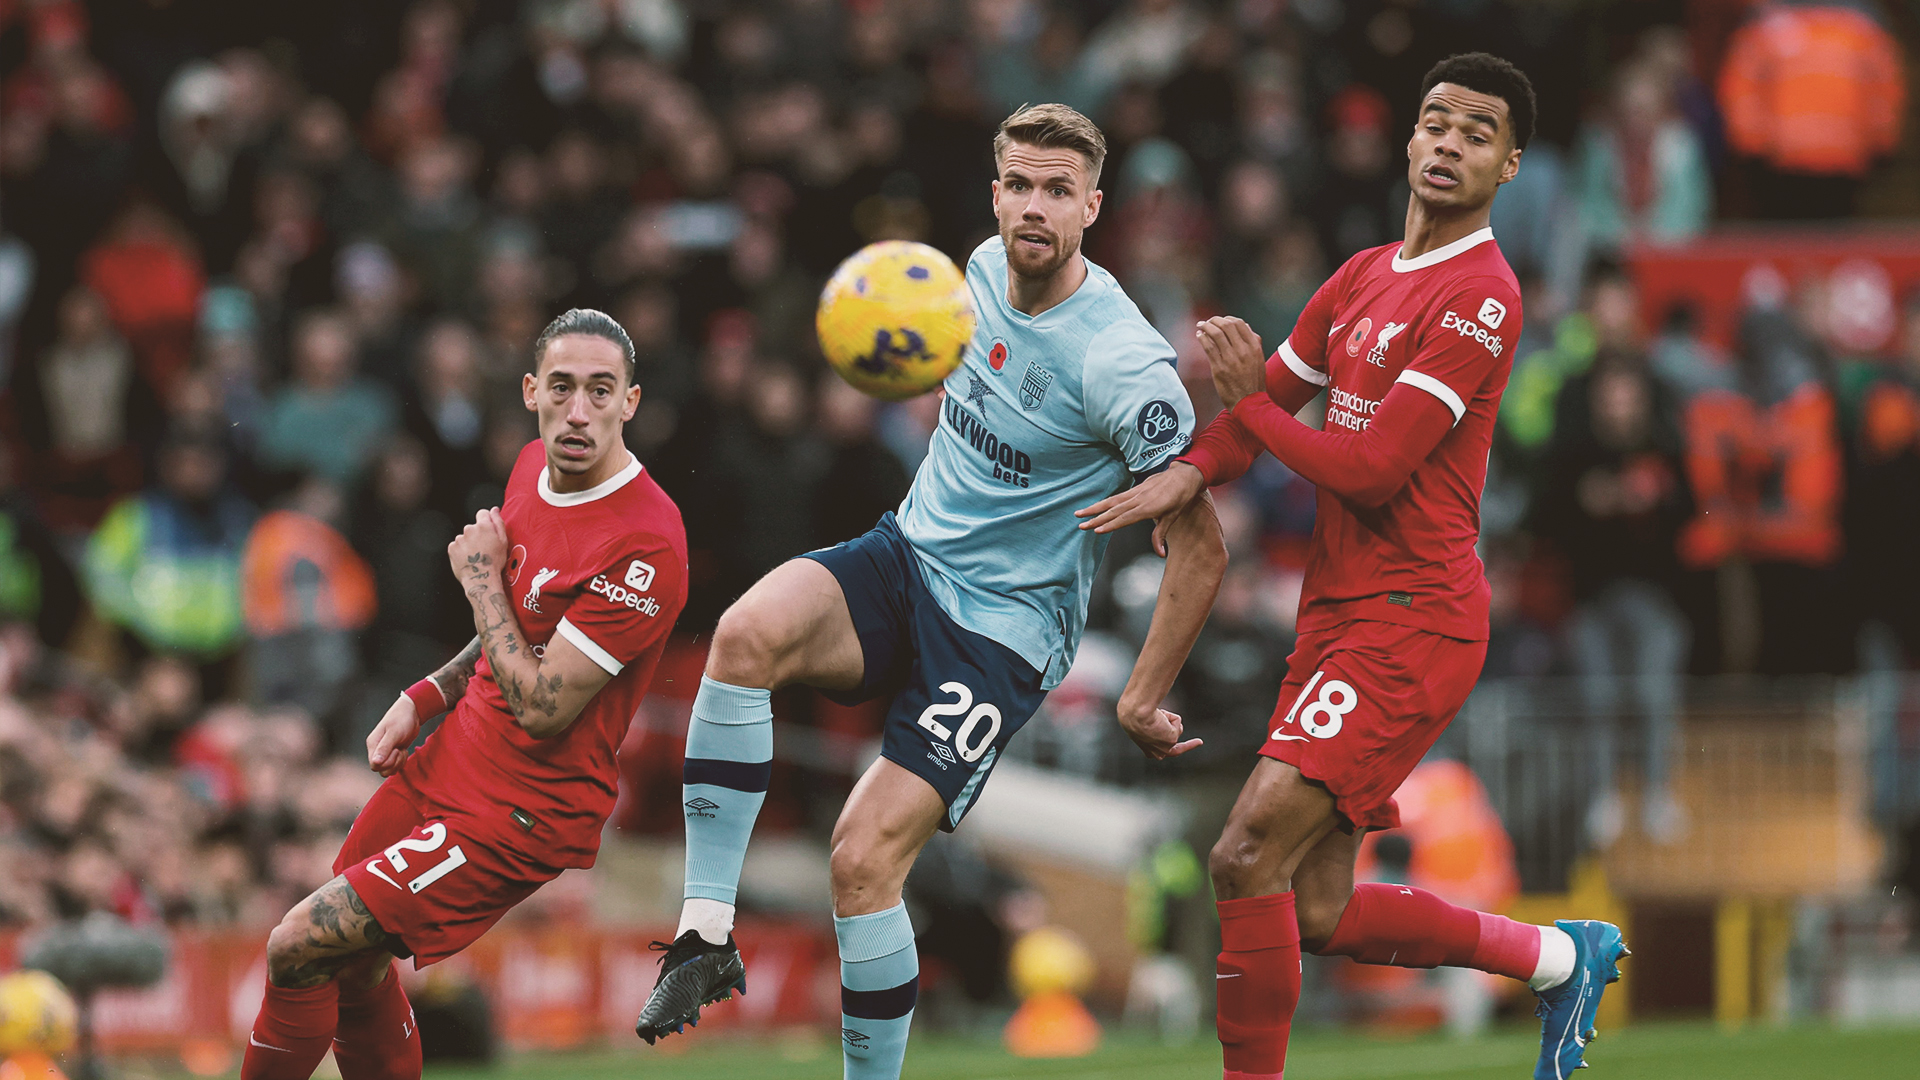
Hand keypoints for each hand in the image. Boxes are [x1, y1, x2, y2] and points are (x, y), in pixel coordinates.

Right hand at [367, 694, 420, 776]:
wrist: (412, 712)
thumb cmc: (402, 719)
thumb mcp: (394, 733)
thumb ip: (384, 748)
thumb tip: (375, 762)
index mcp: (373, 744)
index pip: (374, 765)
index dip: (387, 763)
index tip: (396, 750)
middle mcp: (376, 749)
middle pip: (381, 769)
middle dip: (393, 764)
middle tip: (400, 750)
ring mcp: (384, 752)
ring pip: (387, 769)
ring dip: (398, 763)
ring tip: (402, 751)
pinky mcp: (392, 753)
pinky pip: (394, 765)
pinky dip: (401, 762)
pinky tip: (404, 751)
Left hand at [448, 508, 508, 589]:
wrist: (480, 578)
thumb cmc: (494, 562)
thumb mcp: (503, 541)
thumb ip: (498, 522)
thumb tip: (494, 510)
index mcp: (483, 526)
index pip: (482, 513)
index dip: (486, 521)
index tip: (488, 531)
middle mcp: (469, 529)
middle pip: (473, 527)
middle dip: (477, 535)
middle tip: (484, 548)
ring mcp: (459, 538)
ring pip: (464, 537)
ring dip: (469, 543)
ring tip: (476, 556)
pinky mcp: (452, 547)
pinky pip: (457, 545)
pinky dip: (461, 550)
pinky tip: (468, 558)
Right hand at [1075, 462, 1206, 555]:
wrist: (1183, 475)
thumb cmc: (1180, 497)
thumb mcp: (1173, 517)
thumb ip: (1161, 535)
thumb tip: (1160, 553)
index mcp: (1147, 507)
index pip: (1125, 518)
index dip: (1110, 525)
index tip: (1097, 530)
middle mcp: (1138, 499)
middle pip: (1113, 510)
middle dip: (1096, 519)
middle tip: (1081, 526)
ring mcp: (1135, 493)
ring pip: (1111, 502)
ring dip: (1094, 508)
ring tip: (1080, 513)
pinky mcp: (1135, 489)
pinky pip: (1117, 496)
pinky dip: (1104, 502)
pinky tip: (1096, 506)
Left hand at [1117, 698, 1202, 760]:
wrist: (1134, 714)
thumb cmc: (1133, 714)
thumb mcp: (1141, 721)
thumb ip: (1151, 725)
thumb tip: (1157, 716)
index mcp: (1146, 749)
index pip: (1160, 750)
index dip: (1168, 746)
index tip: (1173, 744)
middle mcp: (1156, 753)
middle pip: (1176, 750)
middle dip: (1189, 746)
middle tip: (1199, 741)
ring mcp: (1165, 747)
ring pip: (1176, 729)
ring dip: (1171, 719)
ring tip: (1156, 715)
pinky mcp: (1172, 738)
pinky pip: (1177, 721)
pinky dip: (1170, 715)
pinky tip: (1159, 715)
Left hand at [1197, 316, 1265, 407]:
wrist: (1249, 401)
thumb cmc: (1254, 382)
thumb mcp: (1259, 359)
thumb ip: (1254, 342)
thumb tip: (1245, 326)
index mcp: (1254, 347)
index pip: (1239, 323)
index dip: (1227, 319)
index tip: (1221, 320)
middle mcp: (1243, 350)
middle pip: (1226, 325)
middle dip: (1214, 320)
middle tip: (1208, 321)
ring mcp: (1230, 358)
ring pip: (1216, 333)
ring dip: (1206, 326)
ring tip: (1201, 326)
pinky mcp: (1219, 367)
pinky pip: (1208, 347)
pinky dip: (1202, 338)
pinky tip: (1199, 336)